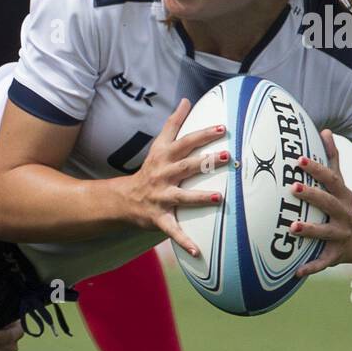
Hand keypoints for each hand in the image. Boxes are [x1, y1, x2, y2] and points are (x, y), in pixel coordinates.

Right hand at [118, 98, 227, 256]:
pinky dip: (184, 241)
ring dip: (199, 198)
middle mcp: (162, 175)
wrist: (123, 200)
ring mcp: (160, 197)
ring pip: (181, 196)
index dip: (203, 134)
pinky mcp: (158, 218)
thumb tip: (186, 99)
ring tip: (218, 197)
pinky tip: (199, 251)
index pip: (185, 141)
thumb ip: (173, 123)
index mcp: (163, 157)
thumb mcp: (158, 146)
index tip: (223, 127)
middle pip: (186, 165)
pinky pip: (172, 230)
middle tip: (228, 156)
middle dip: (206, 161)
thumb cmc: (148, 171)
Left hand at [293, 130, 351, 276]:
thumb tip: (324, 130)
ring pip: (326, 233)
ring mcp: (341, 236)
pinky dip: (311, 267)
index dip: (316, 169)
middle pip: (329, 203)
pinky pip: (323, 262)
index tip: (298, 159)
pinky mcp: (335, 255)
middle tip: (292, 187)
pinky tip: (295, 271)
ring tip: (292, 227)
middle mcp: (344, 215)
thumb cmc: (339, 204)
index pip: (331, 179)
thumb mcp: (339, 183)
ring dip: (310, 230)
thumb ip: (331, 158)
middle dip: (312, 195)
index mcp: (343, 196)